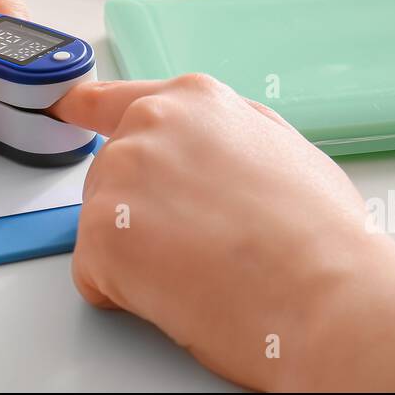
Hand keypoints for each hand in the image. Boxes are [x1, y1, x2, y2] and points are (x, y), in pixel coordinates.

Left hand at [52, 74, 379, 390]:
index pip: (110, 99)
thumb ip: (227, 134)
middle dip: (139, 213)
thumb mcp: (284, 149)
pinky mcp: (103, 233)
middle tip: (200, 244)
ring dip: (135, 254)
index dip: (86, 114)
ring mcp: (121, 177)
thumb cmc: (321, 235)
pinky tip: (179, 291)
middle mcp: (150, 126)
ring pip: (101, 225)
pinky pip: (93, 273)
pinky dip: (124, 294)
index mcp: (195, 101)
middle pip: (108, 176)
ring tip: (200, 267)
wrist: (328, 294)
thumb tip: (208, 147)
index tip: (65, 111)